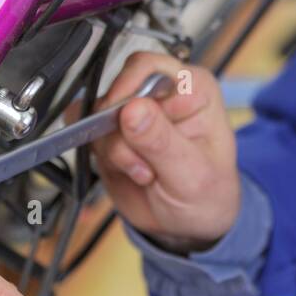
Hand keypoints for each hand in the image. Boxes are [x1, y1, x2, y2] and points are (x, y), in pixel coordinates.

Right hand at [94, 51, 239, 253]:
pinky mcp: (113, 134)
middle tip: (141, 160)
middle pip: (118, 89)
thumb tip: (133, 108)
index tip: (132, 127)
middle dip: (121, 130)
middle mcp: (162, 94)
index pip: (149, 69)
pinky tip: (126, 170)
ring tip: (145, 173)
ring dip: (116, 151)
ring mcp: (135, 114)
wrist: (190, 226)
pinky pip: (87, 133)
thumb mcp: (191, 173)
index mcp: (193, 88)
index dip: (134, 97)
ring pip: (99, 115)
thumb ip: (161, 140)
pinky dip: (99, 155)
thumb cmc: (208, 195)